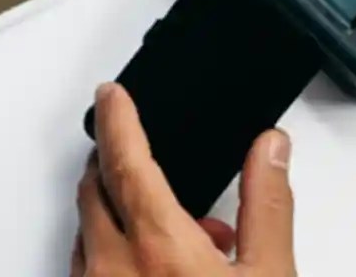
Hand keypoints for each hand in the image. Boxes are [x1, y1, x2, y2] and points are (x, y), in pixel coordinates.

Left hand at [72, 83, 296, 276]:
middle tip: (132, 149)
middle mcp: (112, 271)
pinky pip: (84, 271)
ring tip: (160, 222)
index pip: (125, 162)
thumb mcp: (269, 275)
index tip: (112, 96)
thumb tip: (270, 149)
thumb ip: (267, 207)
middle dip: (112, 163)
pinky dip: (108, 254)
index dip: (116, 121)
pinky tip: (147, 266)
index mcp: (158, 247)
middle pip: (93, 192)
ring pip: (84, 235)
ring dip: (112, 214)